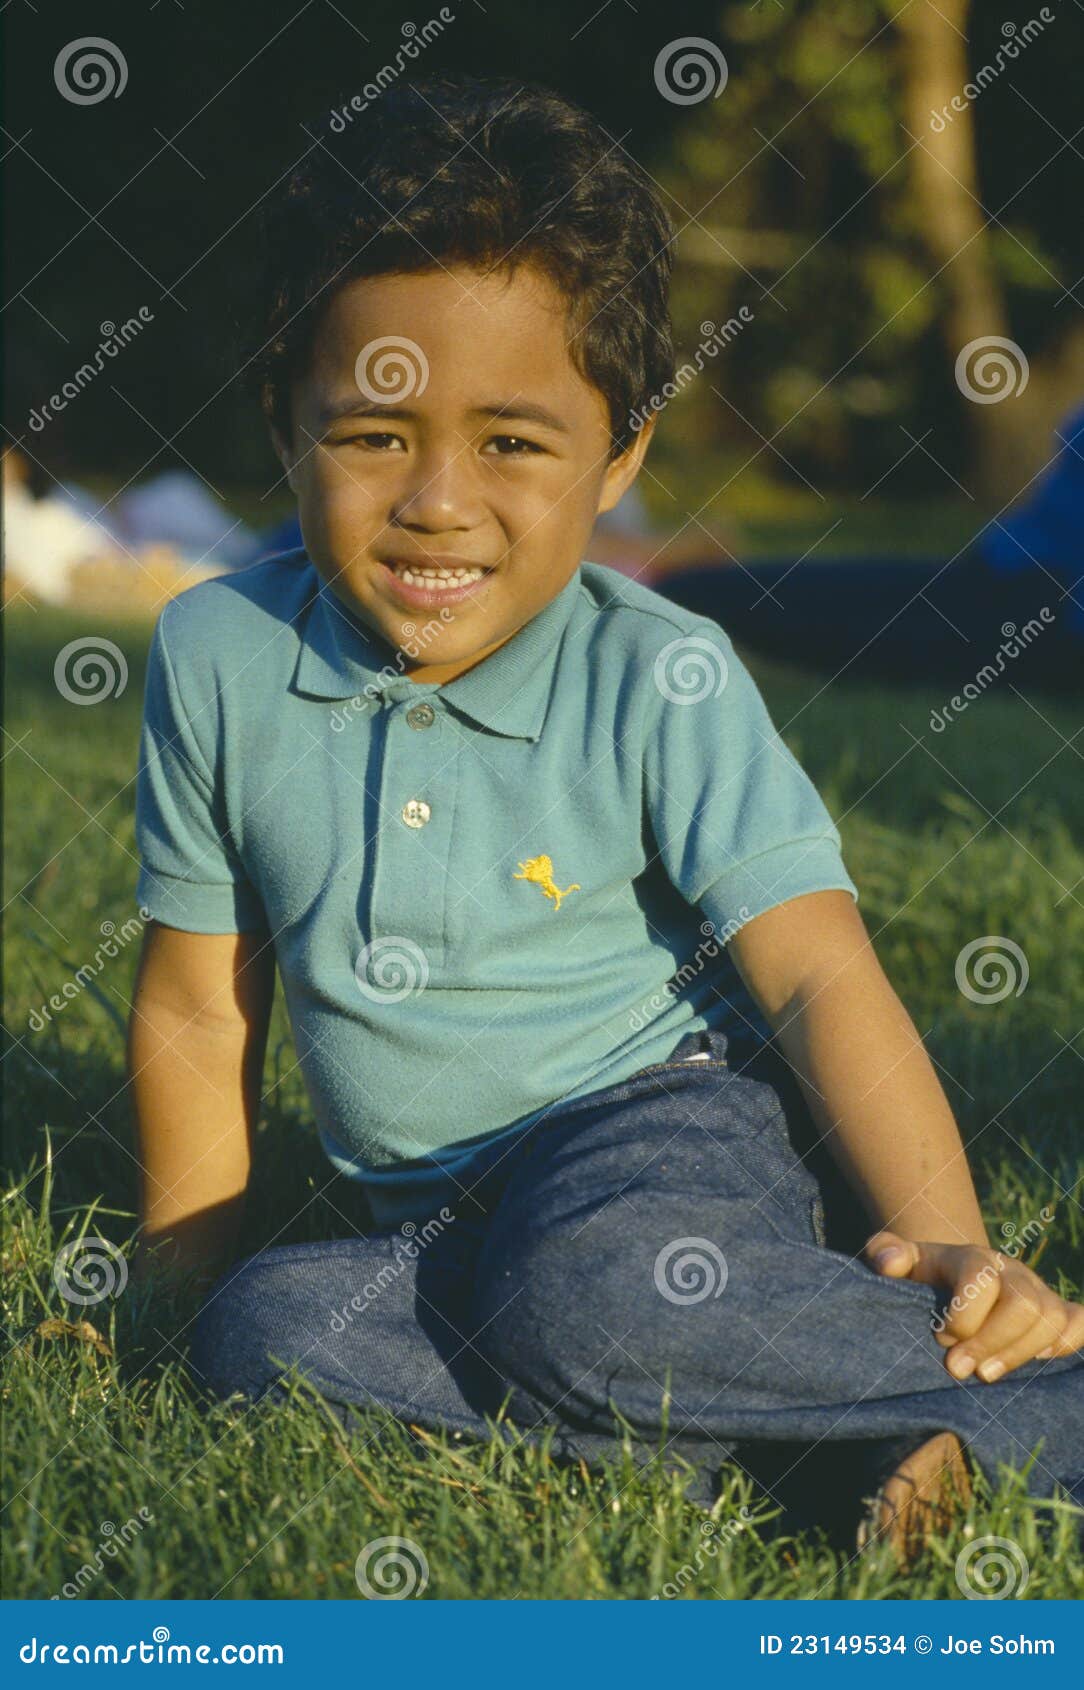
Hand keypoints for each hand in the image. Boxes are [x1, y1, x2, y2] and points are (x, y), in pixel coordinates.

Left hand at [864, 1230, 1083, 1382]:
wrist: (950, 1274)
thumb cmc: (919, 1275)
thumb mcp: (894, 1260)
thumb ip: (884, 1253)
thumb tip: (889, 1262)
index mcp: (972, 1258)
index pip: (981, 1280)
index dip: (962, 1317)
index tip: (940, 1339)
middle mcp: (1011, 1272)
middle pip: (1025, 1304)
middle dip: (993, 1342)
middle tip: (961, 1369)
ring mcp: (1037, 1291)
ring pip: (1053, 1320)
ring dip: (1021, 1354)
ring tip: (987, 1376)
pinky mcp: (1056, 1312)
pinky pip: (1079, 1322)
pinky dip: (1067, 1343)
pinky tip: (1037, 1362)